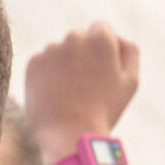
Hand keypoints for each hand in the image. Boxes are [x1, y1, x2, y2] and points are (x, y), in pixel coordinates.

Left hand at [24, 22, 139, 164]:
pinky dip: (46, 76)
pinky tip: (53, 95)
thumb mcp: (130, 81)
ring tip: (68, 94)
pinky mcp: (33, 64)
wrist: (69, 135)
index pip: (100, 29)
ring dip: (63, 65)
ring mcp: (51, 50)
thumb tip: (118, 38)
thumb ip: (129, 52)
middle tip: (83, 86)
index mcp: (101, 38)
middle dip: (81, 55)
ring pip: (58, 52)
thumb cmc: (104, 111)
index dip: (102, 50)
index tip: (99, 69)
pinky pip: (42, 64)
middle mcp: (74, 37)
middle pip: (78, 38)